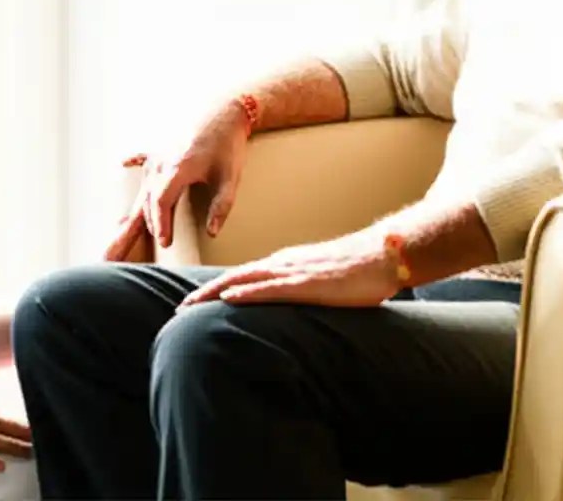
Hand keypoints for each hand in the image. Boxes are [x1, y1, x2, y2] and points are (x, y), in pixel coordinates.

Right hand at [105, 100, 251, 259]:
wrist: (223, 109)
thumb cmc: (227, 143)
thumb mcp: (230, 178)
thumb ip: (222, 207)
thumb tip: (213, 232)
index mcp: (178, 170)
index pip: (163, 204)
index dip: (162, 225)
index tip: (165, 243)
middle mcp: (161, 163)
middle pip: (146, 201)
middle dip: (139, 227)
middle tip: (139, 246)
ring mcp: (157, 154)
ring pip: (143, 188)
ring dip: (137, 210)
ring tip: (128, 228)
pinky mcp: (160, 147)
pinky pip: (143, 159)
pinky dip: (134, 163)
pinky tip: (124, 163)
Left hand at [178, 235, 399, 308]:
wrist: (382, 255)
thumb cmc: (357, 271)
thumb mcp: (320, 281)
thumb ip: (301, 290)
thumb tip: (287, 306)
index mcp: (284, 264)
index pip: (242, 276)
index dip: (216, 288)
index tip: (195, 301)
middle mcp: (281, 264)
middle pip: (234, 276)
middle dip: (205, 292)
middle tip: (180, 307)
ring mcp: (292, 272)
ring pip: (244, 280)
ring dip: (214, 293)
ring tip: (190, 305)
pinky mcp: (306, 283)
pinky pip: (270, 288)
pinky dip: (246, 293)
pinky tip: (228, 299)